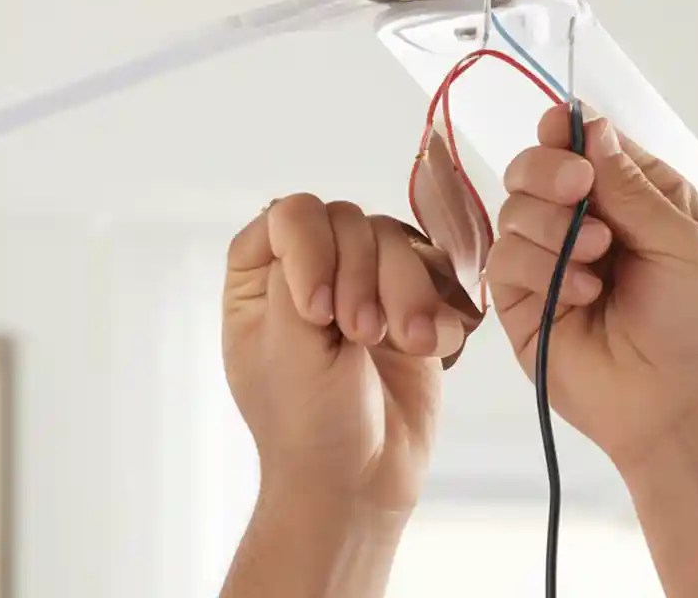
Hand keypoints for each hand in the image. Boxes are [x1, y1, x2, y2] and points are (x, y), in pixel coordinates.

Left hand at [223, 195, 482, 513]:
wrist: (363, 480)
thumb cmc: (308, 425)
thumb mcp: (284, 346)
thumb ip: (292, 273)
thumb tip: (309, 222)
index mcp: (261, 281)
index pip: (288, 217)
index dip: (310, 248)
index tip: (318, 309)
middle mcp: (312, 274)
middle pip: (349, 222)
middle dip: (364, 277)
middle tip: (361, 337)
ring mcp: (367, 288)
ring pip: (397, 242)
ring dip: (404, 293)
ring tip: (401, 345)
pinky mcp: (412, 309)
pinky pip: (436, 276)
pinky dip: (434, 312)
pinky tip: (425, 351)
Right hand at [486, 106, 697, 470]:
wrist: (680, 411)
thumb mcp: (684, 240)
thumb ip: (631, 185)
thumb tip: (590, 126)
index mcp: (639, 201)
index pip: (589, 146)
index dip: (568, 131)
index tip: (560, 129)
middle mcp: (591, 225)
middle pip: (537, 168)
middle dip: (549, 169)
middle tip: (578, 189)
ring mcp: (552, 263)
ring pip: (514, 208)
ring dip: (551, 224)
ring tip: (598, 259)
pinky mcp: (522, 304)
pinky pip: (503, 259)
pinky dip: (538, 267)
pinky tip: (581, 295)